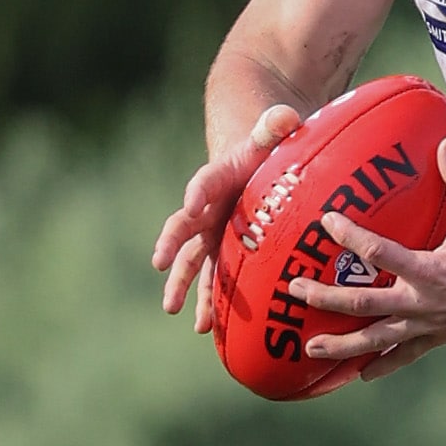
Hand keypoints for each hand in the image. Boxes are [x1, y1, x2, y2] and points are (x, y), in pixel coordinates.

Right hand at [153, 104, 303, 332]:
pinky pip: (213, 280)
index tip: (191, 203)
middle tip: (160, 263)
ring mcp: (212, 235)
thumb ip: (275, 127)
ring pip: (194, 261)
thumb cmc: (264, 151)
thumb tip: (285, 116)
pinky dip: (209, 303)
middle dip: (172, 245)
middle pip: (185, 226)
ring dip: (184, 285)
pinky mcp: (223, 254)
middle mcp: (207, 209)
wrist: (252, 165)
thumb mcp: (271, 136)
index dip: (199, 191)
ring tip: (174, 310)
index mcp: (219, 178)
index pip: (205, 182)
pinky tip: (205, 329)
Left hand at [289, 138, 445, 378]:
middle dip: (325, 298)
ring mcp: (425, 324)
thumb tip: (445, 142)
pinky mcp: (435, 338)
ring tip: (310, 346)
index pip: (379, 252)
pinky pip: (403, 356)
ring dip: (341, 344)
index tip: (327, 221)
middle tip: (295, 291)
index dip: (350, 236)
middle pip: (362, 303)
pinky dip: (381, 366)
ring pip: (375, 338)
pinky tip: (359, 374)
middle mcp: (421, 301)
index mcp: (429, 270)